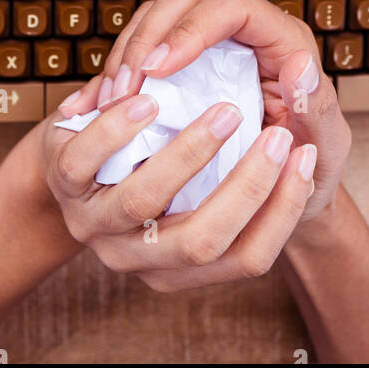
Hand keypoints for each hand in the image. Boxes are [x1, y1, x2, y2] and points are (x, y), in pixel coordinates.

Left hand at [37, 90, 316, 291]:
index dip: (284, 209)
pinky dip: (119, 129)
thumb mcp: (205, 175)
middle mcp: (139, 256)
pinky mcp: (63, 179)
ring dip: (191, 154)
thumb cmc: (157, 162)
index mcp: (184, 265)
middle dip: (249, 186)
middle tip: (278, 135)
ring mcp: (96, 223)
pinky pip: (86, 161)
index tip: (305, 155)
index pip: (249, 259)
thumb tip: (305, 119)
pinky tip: (151, 102)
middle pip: (203, 242)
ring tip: (226, 112)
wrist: (79, 150)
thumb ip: (254, 160)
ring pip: (144, 202)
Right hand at [59, 0, 351, 226]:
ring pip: (157, 15)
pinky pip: (143, 43)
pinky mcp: (186, 58)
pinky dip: (119, 70)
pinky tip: (100, 104)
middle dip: (147, 38)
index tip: (157, 69)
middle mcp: (245, 28)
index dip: (190, 29)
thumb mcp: (324, 150)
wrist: (288, 191)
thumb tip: (299, 64)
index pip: (232, 5)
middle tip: (123, 92)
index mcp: (282, 38)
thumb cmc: (310, 167)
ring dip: (126, 54)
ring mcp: (212, 39)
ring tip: (110, 103)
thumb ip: (318, 109)